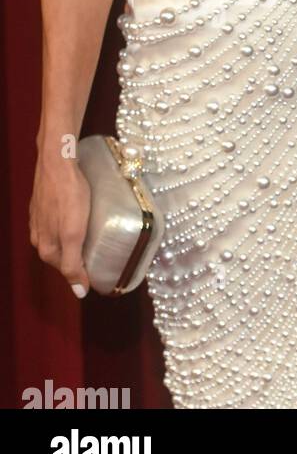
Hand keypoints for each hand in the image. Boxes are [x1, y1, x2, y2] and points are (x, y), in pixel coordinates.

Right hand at [29, 143, 91, 298]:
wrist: (57, 161)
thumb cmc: (69, 196)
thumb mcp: (73, 234)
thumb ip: (73, 263)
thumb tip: (79, 292)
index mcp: (45, 247)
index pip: (66, 269)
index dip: (83, 272)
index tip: (102, 270)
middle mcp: (38, 236)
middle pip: (62, 254)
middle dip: (78, 256)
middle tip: (102, 251)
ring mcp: (39, 218)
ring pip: (59, 237)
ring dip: (74, 240)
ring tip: (94, 234)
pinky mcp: (44, 203)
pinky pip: (58, 220)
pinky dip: (69, 223)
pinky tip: (80, 215)